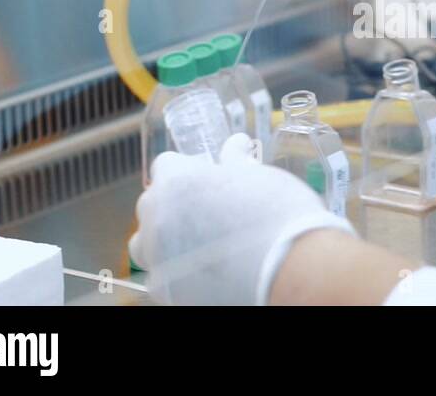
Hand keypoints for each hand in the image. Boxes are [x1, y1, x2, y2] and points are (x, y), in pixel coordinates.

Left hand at [129, 134, 354, 305]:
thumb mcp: (258, 177)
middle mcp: (157, 218)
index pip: (164, 165)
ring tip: (201, 244)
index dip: (187, 170)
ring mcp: (159, 257)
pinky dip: (178, 270)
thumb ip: (236, 161)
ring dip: (164, 239)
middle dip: (174, 204)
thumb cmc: (277, 215)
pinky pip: (162, 274)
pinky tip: (207, 268)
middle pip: (152, 203)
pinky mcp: (167, 290)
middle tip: (210, 211)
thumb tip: (235, 144)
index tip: (207, 178)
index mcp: (177, 181)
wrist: (290, 269)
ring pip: (145, 243)